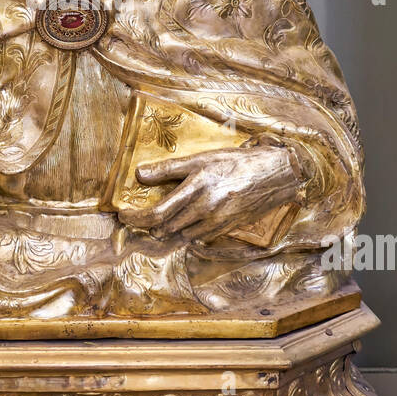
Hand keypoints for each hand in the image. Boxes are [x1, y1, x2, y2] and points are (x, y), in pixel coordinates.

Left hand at [120, 144, 300, 242]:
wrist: (273, 174)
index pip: (157, 212)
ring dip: (168, 228)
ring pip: (180, 233)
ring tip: (162, 216)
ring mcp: (216, 222)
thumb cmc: (236, 162)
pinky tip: (187, 219)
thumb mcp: (201, 159)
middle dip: (149, 223)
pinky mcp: (225, 229)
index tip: (123, 215)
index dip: (136, 218)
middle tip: (137, 215)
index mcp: (196, 187)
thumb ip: (168, 169)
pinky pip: (198, 236)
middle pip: (166, 226)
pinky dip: (187, 230)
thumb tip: (139, 174)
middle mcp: (205, 208)